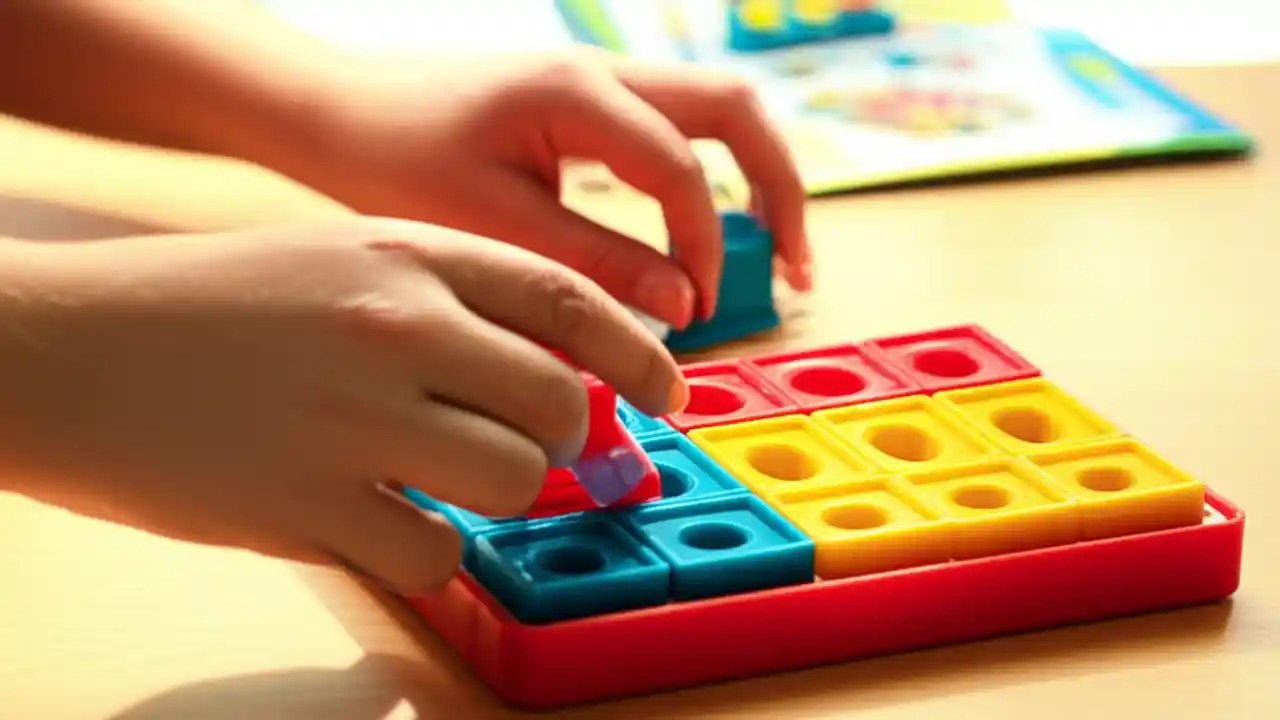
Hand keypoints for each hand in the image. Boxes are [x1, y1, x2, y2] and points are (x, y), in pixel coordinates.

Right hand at [0, 218, 683, 594]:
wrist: (67, 348)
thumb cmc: (208, 306)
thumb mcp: (338, 264)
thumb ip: (447, 307)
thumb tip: (554, 377)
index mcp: (407, 256)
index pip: (569, 303)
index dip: (640, 354)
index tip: (668, 393)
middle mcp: (397, 328)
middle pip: (559, 404)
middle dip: (566, 440)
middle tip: (537, 451)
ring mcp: (359, 417)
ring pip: (515, 481)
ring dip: (498, 496)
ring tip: (437, 480)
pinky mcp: (315, 505)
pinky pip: (436, 552)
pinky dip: (426, 551)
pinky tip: (376, 520)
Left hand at [285, 49, 810, 328]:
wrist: (337, 111)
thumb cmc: (394, 162)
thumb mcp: (492, 225)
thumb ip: (592, 261)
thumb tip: (683, 301)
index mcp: (577, 93)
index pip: (682, 169)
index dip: (703, 247)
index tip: (694, 313)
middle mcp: (602, 71)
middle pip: (738, 108)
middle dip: (780, 186)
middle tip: (796, 265)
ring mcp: (600, 79)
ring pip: (718, 110)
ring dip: (756, 174)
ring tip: (777, 250)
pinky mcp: (589, 102)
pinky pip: (679, 127)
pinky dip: (711, 175)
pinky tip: (704, 228)